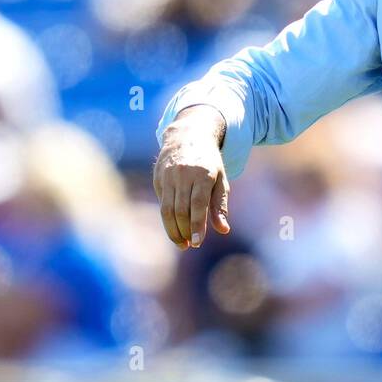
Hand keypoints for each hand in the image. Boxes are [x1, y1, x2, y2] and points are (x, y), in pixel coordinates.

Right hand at [153, 106, 230, 249]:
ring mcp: (168, 175)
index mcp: (204, 174)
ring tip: (181, 243)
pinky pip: (161, 202)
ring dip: (173, 230)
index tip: (197, 243)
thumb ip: (220, 205)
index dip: (197, 225)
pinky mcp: (158, 178)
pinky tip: (174, 226)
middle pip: (180, 210)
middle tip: (190, 246)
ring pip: (166, 209)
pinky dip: (167, 218)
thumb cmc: (209, 162)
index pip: (198, 205)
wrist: (187, 136)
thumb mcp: (220, 180)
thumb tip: (223, 230)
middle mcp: (184, 175)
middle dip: (184, 231)